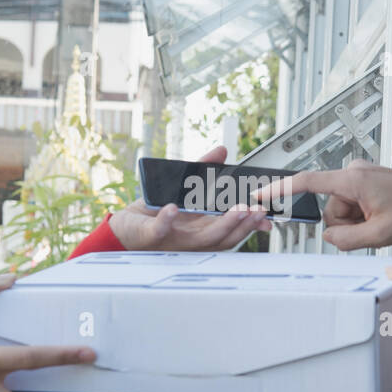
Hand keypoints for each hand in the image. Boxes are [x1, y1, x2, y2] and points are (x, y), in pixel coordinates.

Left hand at [109, 146, 272, 250]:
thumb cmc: (154, 213)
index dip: (250, 225)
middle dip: (243, 224)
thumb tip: (222, 152)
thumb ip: (203, 170)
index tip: (267, 217)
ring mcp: (172, 239)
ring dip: (221, 224)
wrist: (124, 227)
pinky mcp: (150, 236)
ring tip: (236, 209)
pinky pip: (159, 230)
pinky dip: (166, 221)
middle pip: (223, 236)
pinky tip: (172, 209)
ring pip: (201, 237)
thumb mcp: (183, 188)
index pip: (231, 229)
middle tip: (257, 210)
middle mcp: (191, 238)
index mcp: (201, 228)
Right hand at [249, 159, 391, 249]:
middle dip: (345, 224)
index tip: (259, 195)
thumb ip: (345, 240)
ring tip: (380, 220)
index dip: (279, 190)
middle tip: (373, 226)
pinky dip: (362, 216)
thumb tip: (329, 237)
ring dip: (356, 222)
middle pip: (328, 209)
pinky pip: (351, 205)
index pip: (306, 183)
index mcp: (351, 180)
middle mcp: (351, 173)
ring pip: (340, 211)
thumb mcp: (379, 235)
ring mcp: (358, 176)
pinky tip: (381, 215)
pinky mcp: (364, 182)